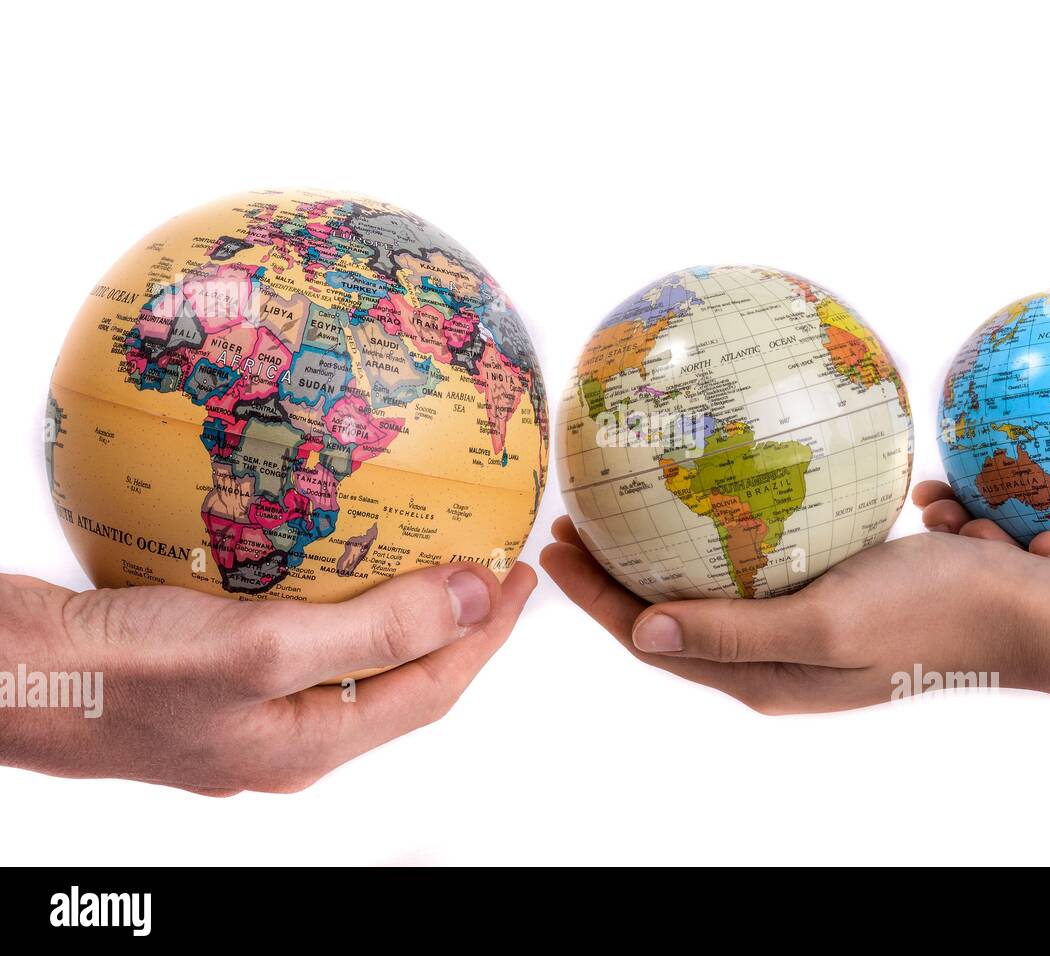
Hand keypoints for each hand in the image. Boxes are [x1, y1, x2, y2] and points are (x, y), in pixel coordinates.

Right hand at [0, 562, 535, 794]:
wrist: (9, 674)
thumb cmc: (125, 671)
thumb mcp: (264, 649)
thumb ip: (376, 629)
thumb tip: (474, 599)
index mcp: (311, 743)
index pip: (432, 689)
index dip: (485, 635)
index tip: (520, 575)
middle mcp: (288, 735)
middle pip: (399, 678)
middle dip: (454, 625)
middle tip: (488, 562)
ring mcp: (247, 709)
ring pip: (350, 657)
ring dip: (396, 609)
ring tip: (428, 553)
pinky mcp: (210, 675)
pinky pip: (298, 636)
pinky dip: (332, 597)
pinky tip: (327, 555)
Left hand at [542, 515, 1049, 790]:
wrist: (1020, 611)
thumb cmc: (930, 613)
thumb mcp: (828, 621)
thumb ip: (734, 632)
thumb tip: (644, 633)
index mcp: (760, 677)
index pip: (651, 638)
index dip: (595, 597)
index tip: (554, 544)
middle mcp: (769, 663)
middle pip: (667, 619)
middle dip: (613, 577)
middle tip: (574, 520)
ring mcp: (799, 636)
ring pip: (706, 597)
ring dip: (661, 558)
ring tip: (626, 511)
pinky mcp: (828, 604)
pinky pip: (754, 576)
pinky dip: (720, 546)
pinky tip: (721, 503)